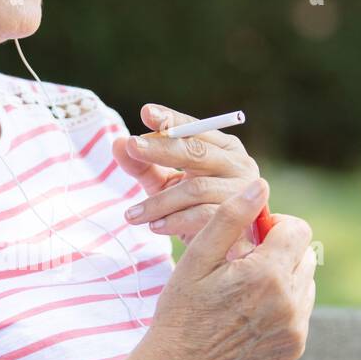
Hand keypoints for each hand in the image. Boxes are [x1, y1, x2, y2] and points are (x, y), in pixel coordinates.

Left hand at [112, 103, 260, 257]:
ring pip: (196, 188)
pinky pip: (204, 216)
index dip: (171, 120)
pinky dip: (175, 221)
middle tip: (131, 146)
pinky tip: (154, 226)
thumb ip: (144, 165)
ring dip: (160, 201)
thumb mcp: (165, 184)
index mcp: (223, 147)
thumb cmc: (193, 208)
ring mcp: (243, 191)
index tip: (146, 113)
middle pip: (197, 152)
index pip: (195, 128)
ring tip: (131, 214)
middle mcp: (238, 163)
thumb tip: (117, 143)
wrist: (224, 247)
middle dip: (161, 148)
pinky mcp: (242, 220)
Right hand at [148, 179, 316, 359]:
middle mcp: (289, 303)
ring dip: (282, 277)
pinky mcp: (295, 346)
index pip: (298, 229)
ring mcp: (295, 328)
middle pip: (305, 254)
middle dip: (279, 251)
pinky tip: (250, 314)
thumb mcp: (196, 259)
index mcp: (266, 275)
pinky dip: (282, 305)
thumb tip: (260, 185)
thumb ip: (230, 219)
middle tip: (243, 265)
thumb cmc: (181, 309)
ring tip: (245, 291)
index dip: (275, 226)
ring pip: (305, 281)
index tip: (251, 237)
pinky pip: (301, 310)